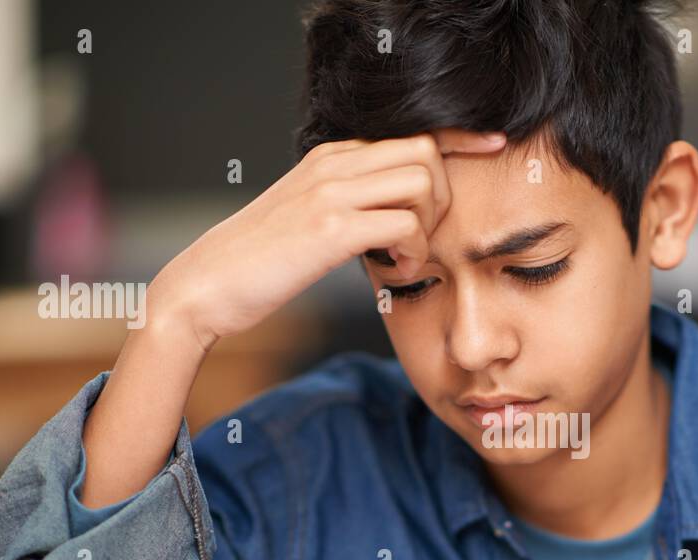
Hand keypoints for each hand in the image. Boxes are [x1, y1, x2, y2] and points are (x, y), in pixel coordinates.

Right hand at [150, 128, 506, 350]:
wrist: (204, 287)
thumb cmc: (259, 263)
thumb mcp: (309, 221)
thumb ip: (351, 207)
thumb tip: (395, 219)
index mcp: (332, 157)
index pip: (412, 133)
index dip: (461, 140)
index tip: (493, 149)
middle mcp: (334, 163)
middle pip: (427, 151)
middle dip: (444, 198)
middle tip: (424, 239)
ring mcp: (331, 192)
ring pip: (423, 181)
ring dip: (430, 226)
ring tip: (407, 259)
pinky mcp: (329, 228)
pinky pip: (405, 224)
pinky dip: (414, 252)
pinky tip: (396, 271)